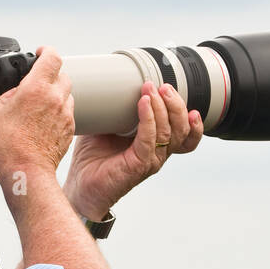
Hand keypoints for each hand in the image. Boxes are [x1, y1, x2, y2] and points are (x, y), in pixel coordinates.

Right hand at [0, 46, 74, 199]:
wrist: (26, 173)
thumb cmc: (7, 146)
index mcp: (37, 88)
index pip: (52, 56)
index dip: (45, 51)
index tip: (37, 54)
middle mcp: (56, 98)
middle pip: (61, 74)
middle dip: (48, 74)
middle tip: (31, 84)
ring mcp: (66, 115)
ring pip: (66, 93)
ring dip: (53, 93)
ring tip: (35, 105)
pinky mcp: (69, 130)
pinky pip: (67, 112)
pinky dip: (57, 111)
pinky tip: (41, 122)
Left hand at [64, 82, 203, 221]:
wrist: (80, 186)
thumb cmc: (93, 158)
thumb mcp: (107, 126)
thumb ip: (116, 108)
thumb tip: (111, 82)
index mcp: (155, 145)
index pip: (185, 133)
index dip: (189, 117)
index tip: (176, 95)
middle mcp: (157, 153)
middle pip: (181, 129)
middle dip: (175, 104)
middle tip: (162, 86)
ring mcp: (150, 161)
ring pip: (169, 132)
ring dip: (162, 107)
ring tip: (149, 91)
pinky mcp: (138, 166)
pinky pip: (149, 140)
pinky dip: (148, 120)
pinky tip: (142, 104)